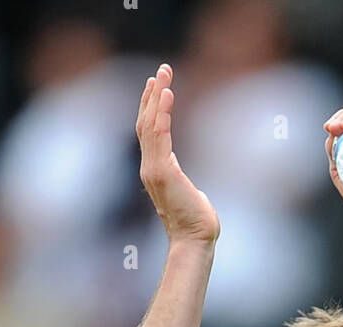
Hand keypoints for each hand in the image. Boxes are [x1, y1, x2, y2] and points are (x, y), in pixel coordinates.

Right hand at [137, 62, 218, 245]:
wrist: (195, 241)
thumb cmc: (197, 223)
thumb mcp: (190, 195)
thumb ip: (186, 185)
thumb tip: (194, 189)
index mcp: (156, 171)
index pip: (150, 133)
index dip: (152, 108)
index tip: (158, 87)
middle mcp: (150, 168)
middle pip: (146, 123)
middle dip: (153, 95)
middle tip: (162, 70)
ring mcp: (153, 169)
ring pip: (150, 125)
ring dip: (157, 97)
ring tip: (164, 75)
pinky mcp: (162, 171)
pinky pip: (159, 135)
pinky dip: (162, 113)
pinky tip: (167, 95)